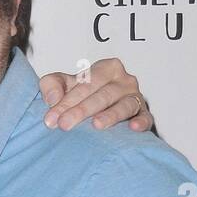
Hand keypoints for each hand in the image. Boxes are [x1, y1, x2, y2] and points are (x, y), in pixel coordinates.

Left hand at [39, 57, 153, 131]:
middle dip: (82, 110)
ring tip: (96, 125)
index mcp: (106, 69)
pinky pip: (145, 118)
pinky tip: (132, 128)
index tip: (51, 119)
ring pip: (124, 105)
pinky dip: (141, 122)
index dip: (66, 101)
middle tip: (65, 125)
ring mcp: (136, 97)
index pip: (86, 84)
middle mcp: (124, 81)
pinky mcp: (144, 114)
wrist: (100, 109)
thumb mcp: (63, 85)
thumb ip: (51, 84)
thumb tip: (52, 100)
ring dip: (110, 115)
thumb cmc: (80, 95)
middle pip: (103, 94)